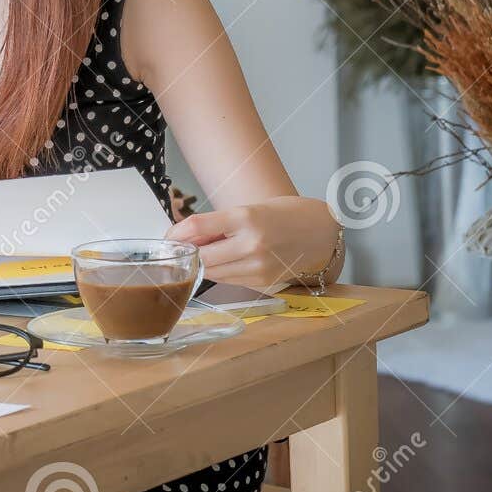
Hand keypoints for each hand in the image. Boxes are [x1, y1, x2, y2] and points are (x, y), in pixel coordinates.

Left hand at [165, 195, 340, 288]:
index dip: (176, 233)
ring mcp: (258, 267)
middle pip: (201, 256)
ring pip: (212, 272)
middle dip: (187, 253)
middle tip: (182, 247)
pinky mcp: (263, 282)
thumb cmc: (284, 215)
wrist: (321, 232)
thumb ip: (217, 224)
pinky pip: (229, 281)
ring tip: (209, 251)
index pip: (198, 227)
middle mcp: (252, 244)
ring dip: (203, 264)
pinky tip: (228, 260)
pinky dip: (221, 272)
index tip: (169, 236)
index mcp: (247, 217)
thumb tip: (183, 238)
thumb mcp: (248, 208)